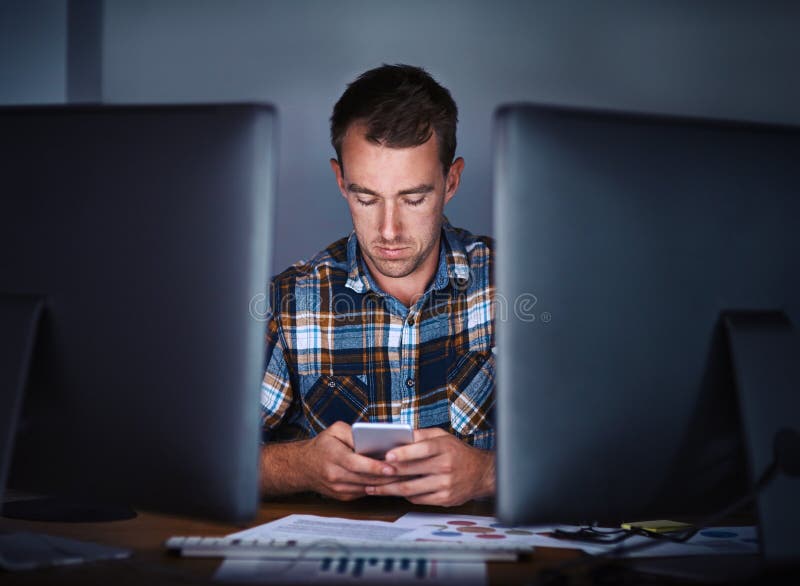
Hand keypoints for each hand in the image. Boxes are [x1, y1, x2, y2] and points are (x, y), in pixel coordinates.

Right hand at [300, 421, 398, 500]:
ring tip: (403, 477)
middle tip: (406, 471)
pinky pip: (364, 492)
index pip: (356, 464)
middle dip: (387, 476)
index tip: (391, 467)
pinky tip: (390, 481)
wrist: (303, 467)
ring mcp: (338, 489)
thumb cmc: (322, 445)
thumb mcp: (334, 431)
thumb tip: (371, 438)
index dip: (375, 467)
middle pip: (365, 478)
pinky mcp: (343, 496)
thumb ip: (352, 432)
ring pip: (367, 487)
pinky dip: (378, 487)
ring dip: (385, 484)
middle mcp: (334, 475)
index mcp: (332, 456)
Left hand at [365, 428, 494, 505]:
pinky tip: (392, 492)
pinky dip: (404, 496)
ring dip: (389, 489)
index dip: (404, 453)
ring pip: (411, 489)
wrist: (481, 473)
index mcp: (444, 448)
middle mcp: (446, 466)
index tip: (386, 456)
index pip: (422, 449)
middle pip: (411, 471)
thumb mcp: (442, 436)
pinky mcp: (445, 499)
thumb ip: (421, 435)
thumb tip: (397, 435)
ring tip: (373, 488)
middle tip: (368, 474)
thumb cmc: (456, 452)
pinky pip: (418, 499)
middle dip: (387, 474)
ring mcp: (445, 485)